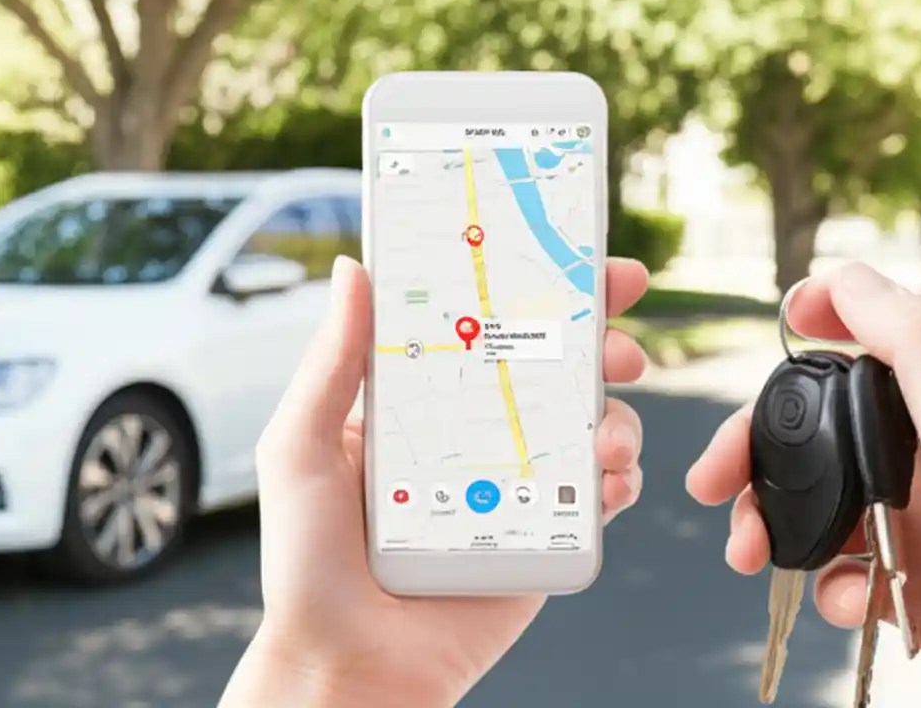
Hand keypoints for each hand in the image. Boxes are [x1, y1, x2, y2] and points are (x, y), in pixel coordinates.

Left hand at [220, 255, 650, 706]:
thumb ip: (332, 363)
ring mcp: (510, 484)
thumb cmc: (308, 565)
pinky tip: (610, 476)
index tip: (571, 255)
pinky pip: (598, 495)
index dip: (525, 285)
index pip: (475, 325)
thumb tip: (352, 267)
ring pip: (586, 423)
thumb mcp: (301, 450)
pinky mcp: (542, 536)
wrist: (351, 668)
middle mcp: (467, 435)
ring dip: (614, 407)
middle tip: (617, 333)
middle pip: (547, 366)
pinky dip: (619, 476)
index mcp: (413, 404)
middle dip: (595, 337)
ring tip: (605, 422)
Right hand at [687, 262, 920, 704]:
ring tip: (754, 554)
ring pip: (814, 508)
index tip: (788, 317)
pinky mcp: (912, 591)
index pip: (872, 349)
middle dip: (754, 456)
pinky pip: (842, 576)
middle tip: (713, 482)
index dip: (827, 325)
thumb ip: (915, 347)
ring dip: (773, 530)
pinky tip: (852, 602)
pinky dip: (829, 590)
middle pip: (818, 435)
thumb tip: (848, 275)